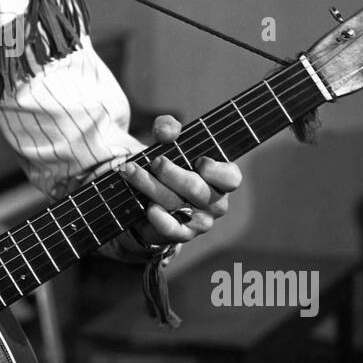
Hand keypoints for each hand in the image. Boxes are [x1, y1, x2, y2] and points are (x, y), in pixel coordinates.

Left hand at [114, 114, 242, 256]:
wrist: (153, 198)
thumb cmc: (171, 166)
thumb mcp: (170, 142)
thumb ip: (169, 128)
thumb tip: (167, 132)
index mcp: (222, 179)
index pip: (231, 178)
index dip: (215, 170)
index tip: (198, 160)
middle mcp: (215, 202)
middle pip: (196, 189)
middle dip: (171, 173)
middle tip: (155, 161)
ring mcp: (200, 221)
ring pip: (176, 204)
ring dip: (150, 186)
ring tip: (131, 171)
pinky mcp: (182, 234)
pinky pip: (172, 229)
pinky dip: (159, 218)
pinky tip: (148, 206)